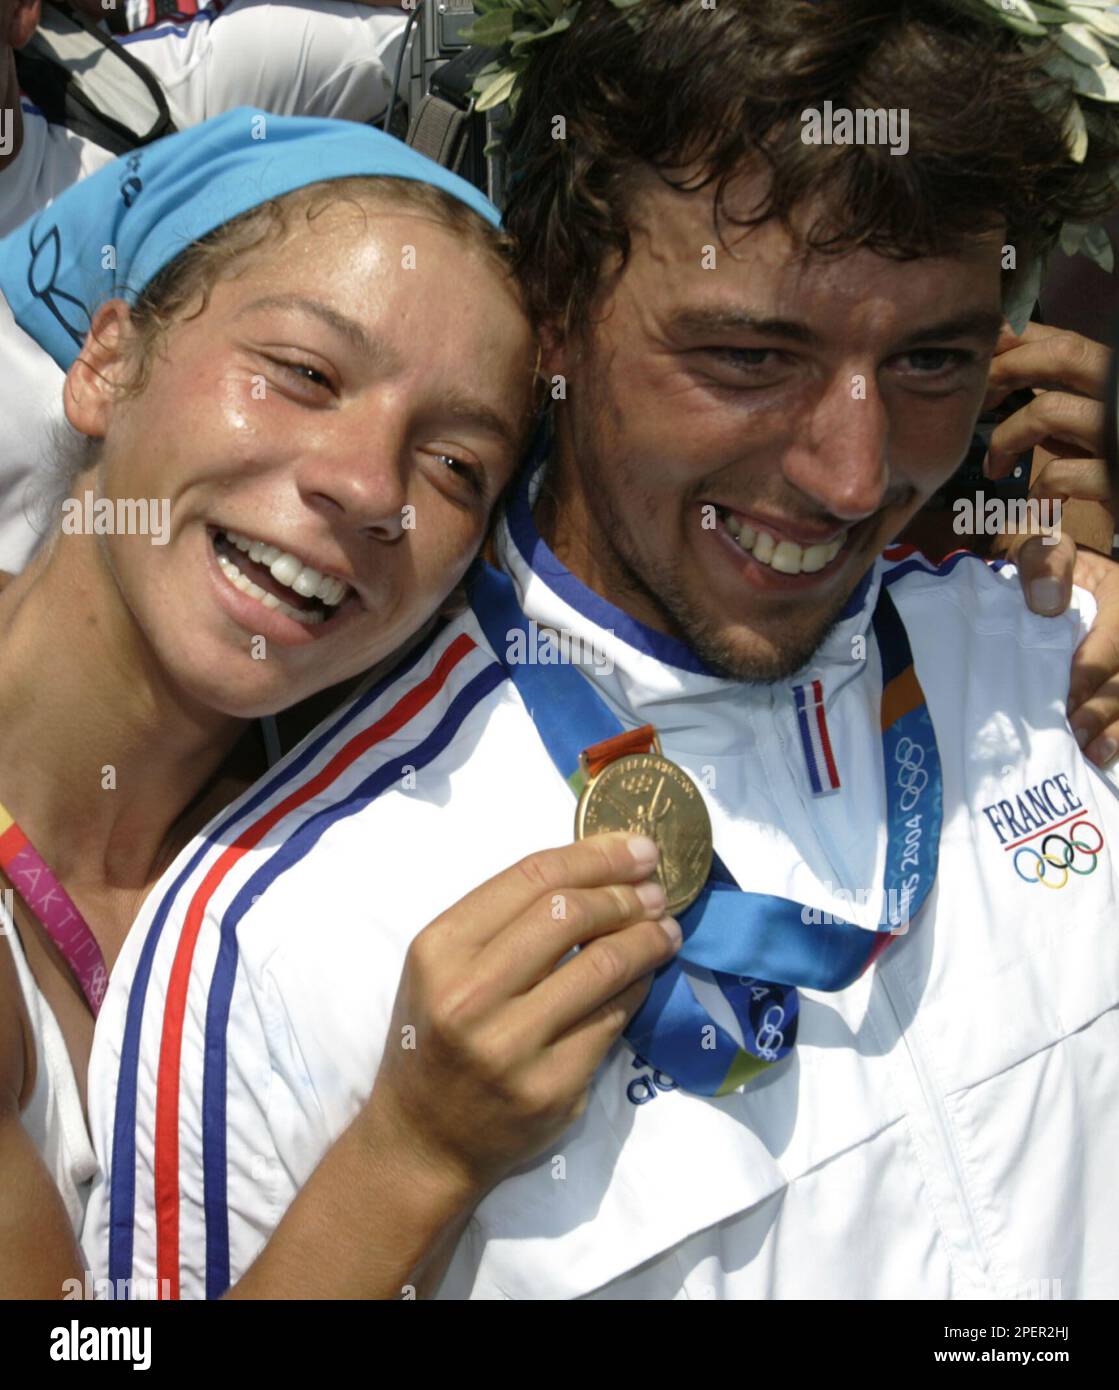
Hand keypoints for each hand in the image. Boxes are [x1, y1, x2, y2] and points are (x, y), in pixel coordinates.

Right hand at [367, 833, 679, 1198]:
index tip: (638, 848)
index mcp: (440, 949)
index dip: (596, 855)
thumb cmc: (437, 1036)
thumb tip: (599, 869)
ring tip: (666, 929)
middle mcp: (470, 996)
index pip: (532, 877)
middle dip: (626, 894)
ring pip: (603, 967)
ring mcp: (512, 1047)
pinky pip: (612, 1020)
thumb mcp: (443, 966)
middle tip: (656, 891)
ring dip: (648, 939)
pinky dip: (638, 988)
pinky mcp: (551, 1089)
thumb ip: (504, 919)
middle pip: (571, 914)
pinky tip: (645, 976)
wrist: (424, 1139)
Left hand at [983, 322, 1109, 492]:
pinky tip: (1039, 503)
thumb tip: (1004, 384)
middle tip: (978, 401)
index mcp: (1115, 379)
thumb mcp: (1093, 426)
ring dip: (1006, 439)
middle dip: (1005, 371)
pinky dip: (1039, 490)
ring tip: (996, 466)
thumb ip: (1063, 403)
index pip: (1065, 341)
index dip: (1015, 343)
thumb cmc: (1115, 466)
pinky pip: (1061, 473)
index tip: (981, 361)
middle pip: (1063, 355)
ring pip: (1050, 410)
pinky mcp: (1117, 478)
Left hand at [1062, 547, 1118, 767]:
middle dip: (1104, 710)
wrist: (1053, 570)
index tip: (1067, 700)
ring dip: (1117, 729)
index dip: (1091, 673)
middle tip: (1075, 738)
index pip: (1113, 640)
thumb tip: (1046, 603)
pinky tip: (1104, 755)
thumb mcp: (1043, 545)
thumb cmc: (1046, 561)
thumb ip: (1046, 562)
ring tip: (1094, 756)